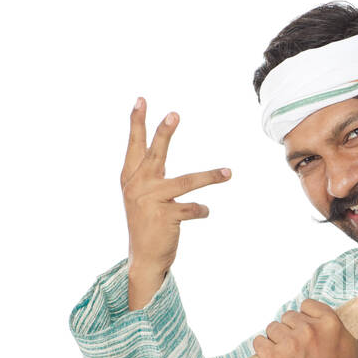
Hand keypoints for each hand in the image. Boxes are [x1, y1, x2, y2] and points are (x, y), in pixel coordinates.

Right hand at [121, 98, 231, 308]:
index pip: (134, 145)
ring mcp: (151, 201)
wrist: (143, 258)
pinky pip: (193, 208)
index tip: (141, 100)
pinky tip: (206, 211)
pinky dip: (202, 209)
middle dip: (164, 133)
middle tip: (175, 114)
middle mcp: (137, 186)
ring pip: (185, 182)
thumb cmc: (146, 221)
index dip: (137, 123)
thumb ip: (145, 172)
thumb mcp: (139, 195)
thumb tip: (155, 141)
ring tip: (228, 173)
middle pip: (154, 154)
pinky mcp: (166, 217)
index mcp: (129, 178)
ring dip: (210, 177)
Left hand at [253, 299, 357, 357]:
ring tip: (286, 355)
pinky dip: (263, 349)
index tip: (305, 329)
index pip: (307, 305)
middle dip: (291, 330)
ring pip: (272, 328)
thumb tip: (334, 324)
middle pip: (288, 317)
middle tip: (297, 348)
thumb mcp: (353, 349)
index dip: (305, 318)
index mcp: (329, 323)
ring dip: (277, 340)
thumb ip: (341, 331)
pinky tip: (272, 357)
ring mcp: (290, 343)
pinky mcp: (273, 357)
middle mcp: (309, 329)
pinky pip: (259, 341)